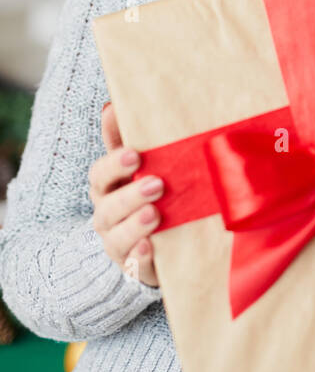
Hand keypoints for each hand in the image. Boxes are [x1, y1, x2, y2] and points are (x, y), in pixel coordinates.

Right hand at [89, 103, 160, 287]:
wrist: (156, 242)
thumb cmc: (147, 192)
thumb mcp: (139, 166)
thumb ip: (125, 139)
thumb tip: (111, 104)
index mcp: (107, 188)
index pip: (100, 174)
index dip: (114, 164)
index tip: (134, 154)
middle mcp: (107, 215)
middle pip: (107, 206)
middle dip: (129, 195)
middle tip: (157, 184)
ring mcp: (118, 243)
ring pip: (116, 237)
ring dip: (134, 225)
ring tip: (154, 214)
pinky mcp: (134, 267)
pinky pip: (133, 265)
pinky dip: (140, 257)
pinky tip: (151, 247)